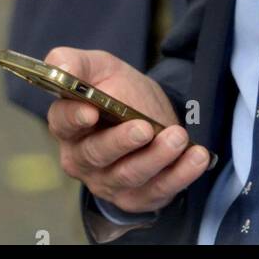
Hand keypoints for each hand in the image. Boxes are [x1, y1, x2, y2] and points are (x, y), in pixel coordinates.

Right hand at [45, 47, 211, 213]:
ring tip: (178, 137)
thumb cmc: (113, 87)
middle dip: (122, 142)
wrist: (146, 109)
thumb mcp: (96, 66)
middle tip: (145, 127)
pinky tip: (196, 157)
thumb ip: (72, 62)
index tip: (91, 111)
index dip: (74, 118)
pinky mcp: (138, 197)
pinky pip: (158, 191)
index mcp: (68, 126)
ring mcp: (109, 182)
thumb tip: (62, 71)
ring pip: (129, 176)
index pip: (63, 123)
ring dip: (156, 158)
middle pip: (97, 155)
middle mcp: (83, 159)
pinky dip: (180, 175)